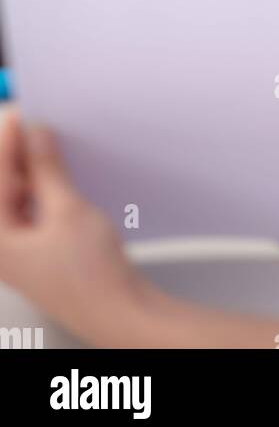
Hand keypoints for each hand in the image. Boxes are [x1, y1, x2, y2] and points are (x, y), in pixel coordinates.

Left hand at [0, 107, 154, 343]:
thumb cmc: (91, 277)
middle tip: (36, 123)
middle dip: (17, 153)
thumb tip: (36, 137)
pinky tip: (60, 172)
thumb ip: (48, 169)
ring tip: (50, 143)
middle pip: (2, 186)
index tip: (22, 113)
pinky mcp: (41, 250)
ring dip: (32, 169)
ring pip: (17, 196)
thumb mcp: (67, 210)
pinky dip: (43, 187)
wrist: (119, 312)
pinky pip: (33, 208)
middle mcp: (3, 246)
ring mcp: (21, 250)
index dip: (8, 141)